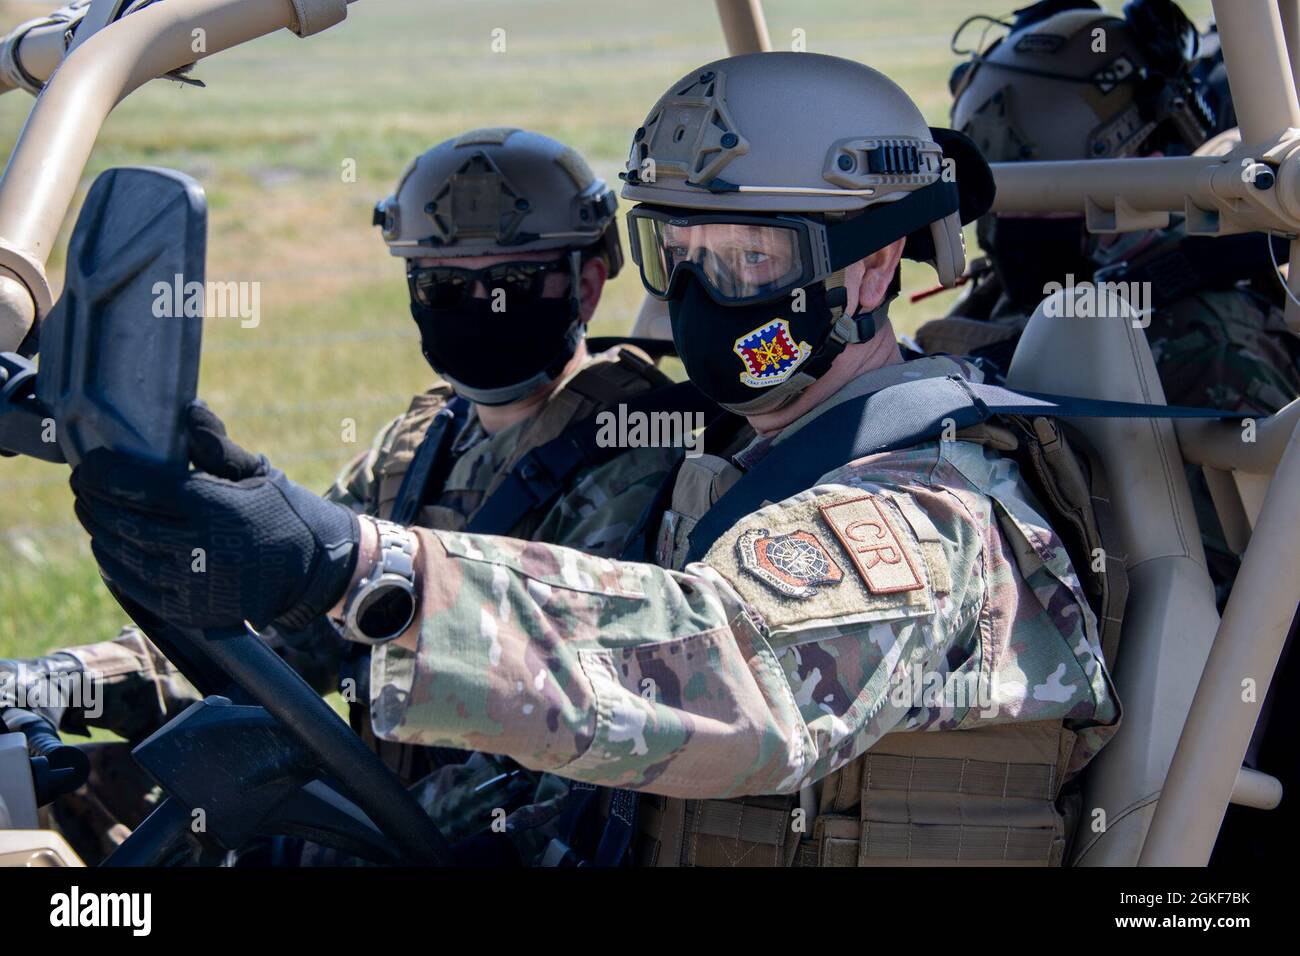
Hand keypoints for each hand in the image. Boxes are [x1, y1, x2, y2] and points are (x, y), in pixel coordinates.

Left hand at [71, 401, 359, 631]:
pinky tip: (106, 546)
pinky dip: (113, 564)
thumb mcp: (257, 473)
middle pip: (125, 519)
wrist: (314, 570)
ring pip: (125, 553)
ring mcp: (194, 582)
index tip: (88, 462)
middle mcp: (201, 546)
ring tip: (90, 511)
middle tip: (81, 483)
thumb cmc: (283, 512)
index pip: (142, 486)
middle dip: (93, 499)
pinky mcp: (191, 609)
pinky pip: (136, 585)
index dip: (105, 473)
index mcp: (216, 506)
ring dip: (99, 529)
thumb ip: (217, 447)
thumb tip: (186, 413)